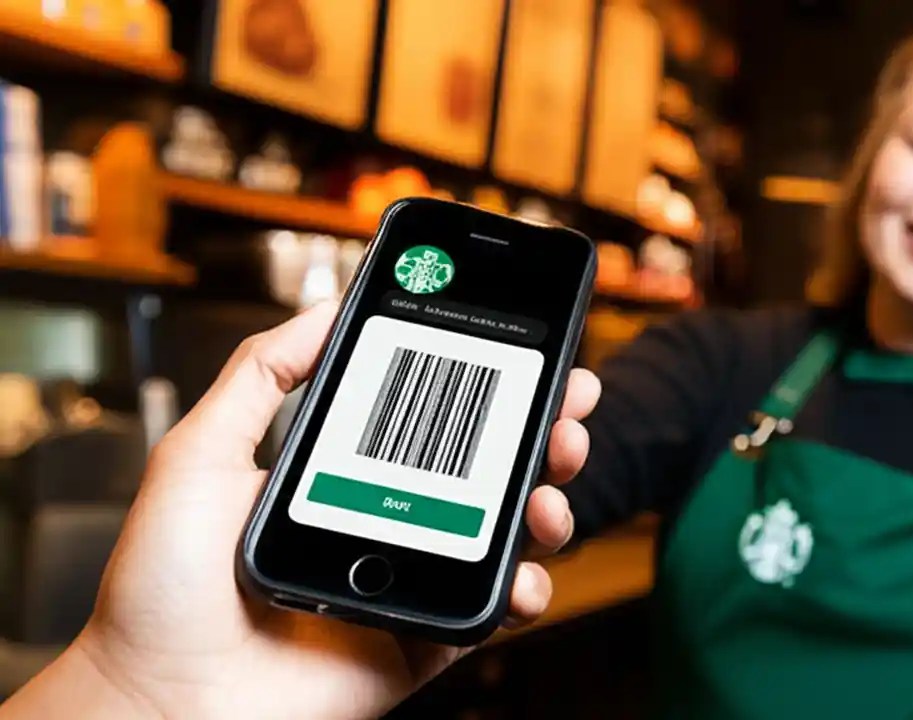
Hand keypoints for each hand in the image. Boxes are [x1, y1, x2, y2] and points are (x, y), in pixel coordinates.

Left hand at [1, 301, 596, 719]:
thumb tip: (326, 306)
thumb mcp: (200, 454)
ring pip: (506, 535)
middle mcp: (387, 523)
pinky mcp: (421, 642)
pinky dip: (526, 591)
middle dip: (541, 433)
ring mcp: (409, 582)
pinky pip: (491, 612)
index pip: (434, 420)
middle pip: (487, 470)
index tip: (528, 353)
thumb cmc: (162, 588)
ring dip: (548, 504)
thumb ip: (261, 373)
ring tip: (550, 491)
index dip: (488, 386)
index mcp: (346, 476)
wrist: (159, 699)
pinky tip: (526, 573)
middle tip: (567, 406)